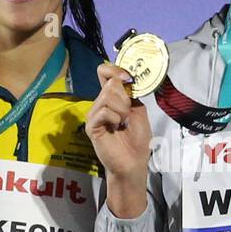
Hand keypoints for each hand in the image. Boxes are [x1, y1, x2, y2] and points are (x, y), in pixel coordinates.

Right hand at [86, 62, 151, 216]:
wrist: (133, 162)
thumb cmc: (136, 139)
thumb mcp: (139, 110)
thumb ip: (131, 93)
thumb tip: (124, 77)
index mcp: (111, 97)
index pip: (105, 72)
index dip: (115, 69)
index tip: (127, 78)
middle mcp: (100, 102)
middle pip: (111, 83)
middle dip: (125, 97)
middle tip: (127, 115)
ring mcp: (94, 114)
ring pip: (108, 95)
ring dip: (122, 109)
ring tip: (122, 123)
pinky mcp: (91, 126)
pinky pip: (103, 111)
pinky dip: (115, 118)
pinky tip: (116, 128)